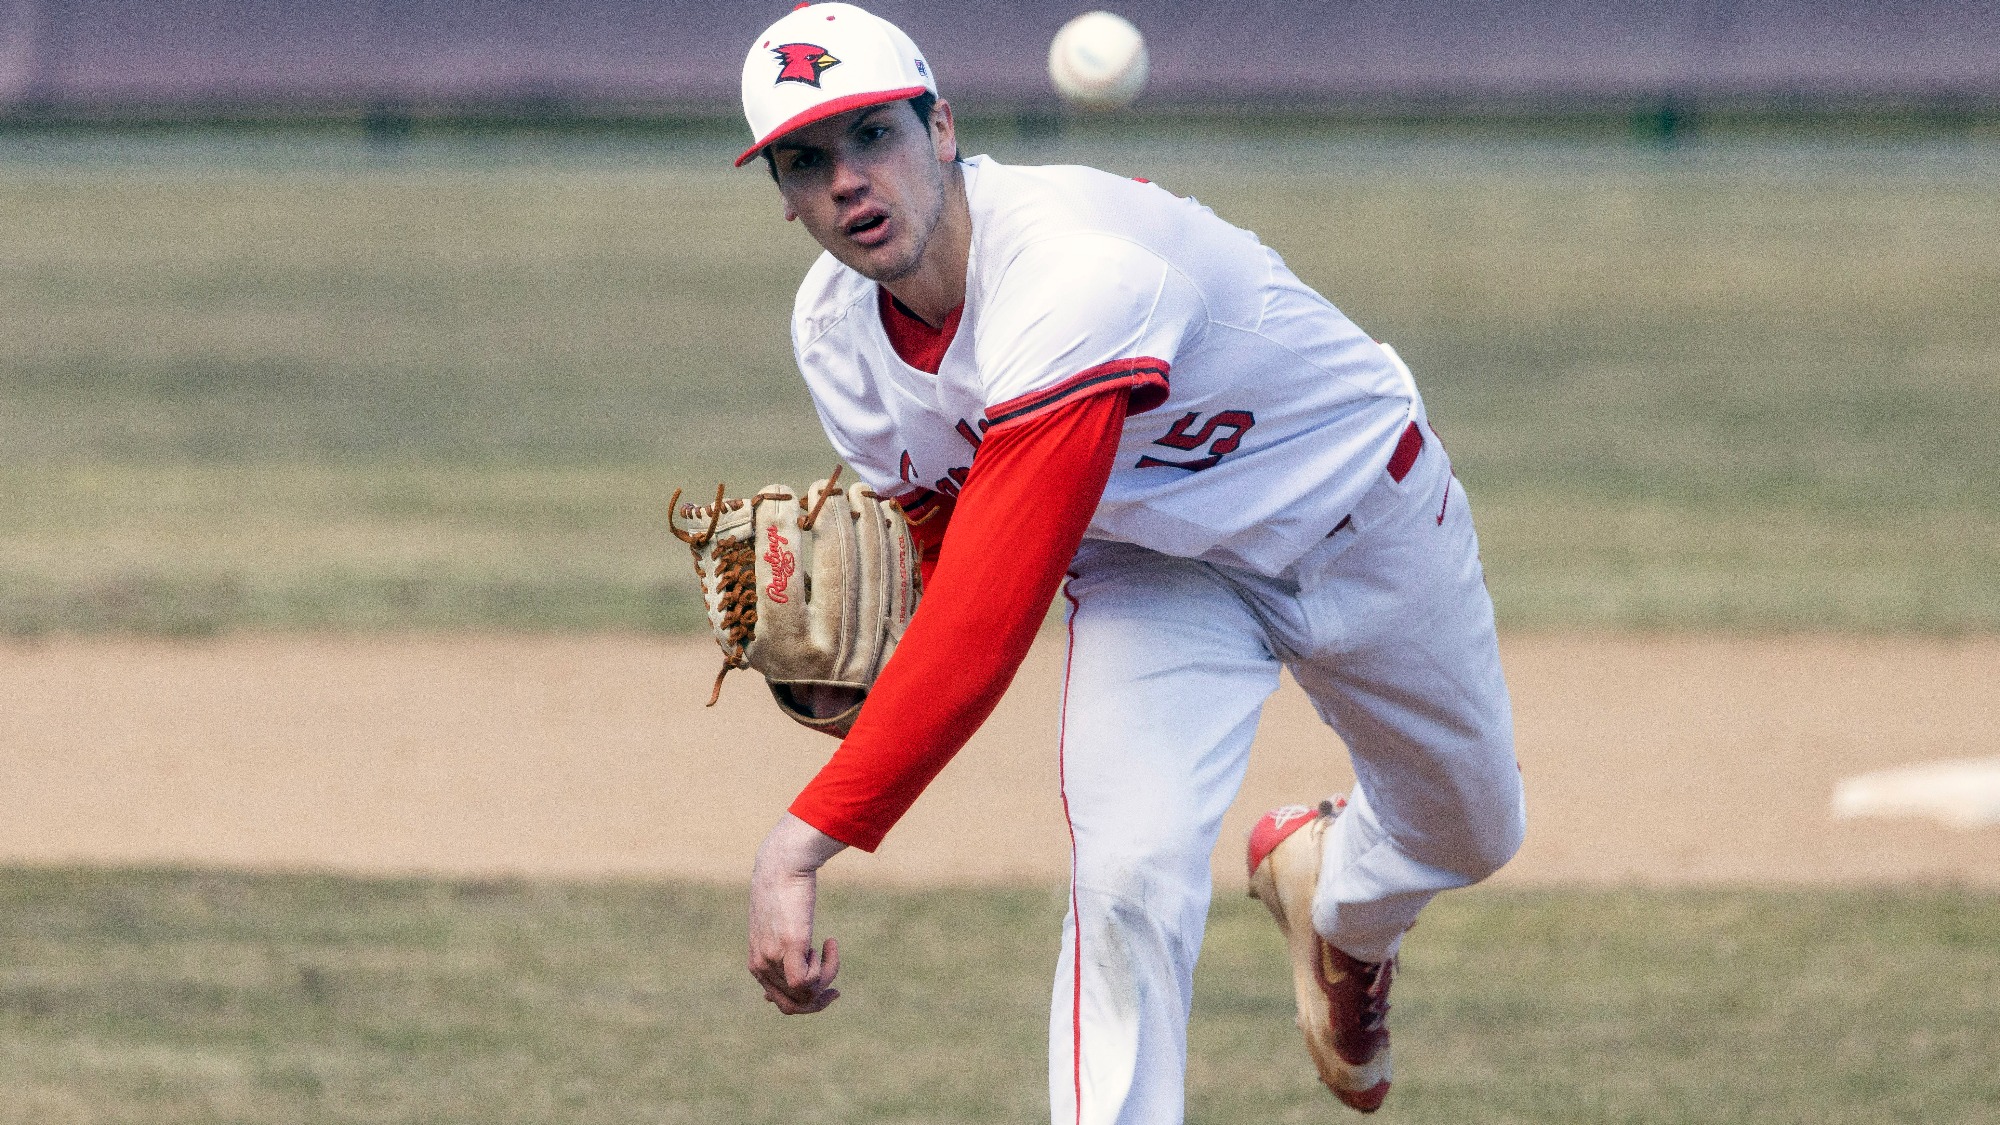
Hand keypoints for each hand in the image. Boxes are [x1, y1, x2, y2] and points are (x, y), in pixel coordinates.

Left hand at [748, 813, 848, 1014]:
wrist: (783, 863)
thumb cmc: (783, 889)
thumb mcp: (779, 923)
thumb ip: (780, 946)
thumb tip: (790, 960)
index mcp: (756, 963)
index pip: (779, 1001)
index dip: (806, 1002)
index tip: (828, 990)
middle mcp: (761, 965)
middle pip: (793, 1005)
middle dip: (818, 1001)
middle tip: (836, 988)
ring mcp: (772, 957)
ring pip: (805, 993)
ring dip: (828, 976)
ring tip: (830, 946)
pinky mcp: (789, 946)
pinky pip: (808, 981)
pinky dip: (826, 969)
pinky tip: (828, 943)